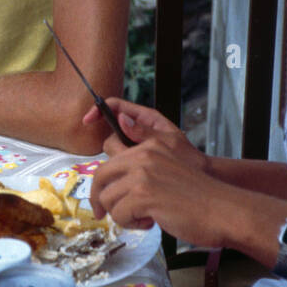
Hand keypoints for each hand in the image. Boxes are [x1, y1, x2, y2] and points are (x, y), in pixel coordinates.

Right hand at [82, 99, 207, 172]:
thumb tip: (122, 119)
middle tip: (128, 160)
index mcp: (146, 119)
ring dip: (119, 164)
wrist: (198, 177)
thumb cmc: (188, 158)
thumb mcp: (169, 142)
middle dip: (114, 148)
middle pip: (110, 134)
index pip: (115, 106)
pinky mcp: (134, 162)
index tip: (88, 120)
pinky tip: (134, 181)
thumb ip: (145, 132)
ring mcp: (134, 147)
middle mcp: (137, 131)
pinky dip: (122, 173)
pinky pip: (119, 165)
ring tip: (137, 174)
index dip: (99, 110)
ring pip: (113, 152)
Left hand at [88, 100, 222, 245]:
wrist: (223, 209)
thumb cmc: (199, 195)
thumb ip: (142, 165)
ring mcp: (142, 175)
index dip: (102, 176)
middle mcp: (143, 155)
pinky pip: (119, 215)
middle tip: (101, 213)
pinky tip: (150, 222)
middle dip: (97, 198)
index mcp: (149, 145)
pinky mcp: (144, 196)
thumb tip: (113, 173)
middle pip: (100, 176)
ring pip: (108, 199)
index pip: (108, 152)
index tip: (102, 192)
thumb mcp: (169, 167)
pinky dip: (131, 224)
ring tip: (142, 218)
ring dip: (121, 214)